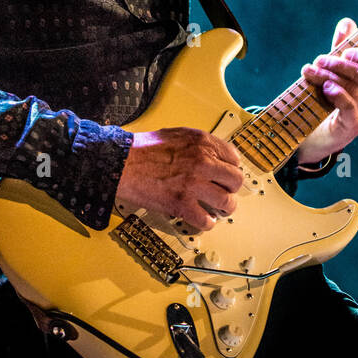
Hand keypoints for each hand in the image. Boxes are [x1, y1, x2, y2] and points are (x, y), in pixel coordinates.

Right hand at [116, 127, 243, 231]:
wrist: (121, 162)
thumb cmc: (143, 148)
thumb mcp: (177, 134)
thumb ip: (198, 144)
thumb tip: (213, 156)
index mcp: (202, 142)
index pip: (234, 158)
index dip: (231, 168)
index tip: (227, 175)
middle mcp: (202, 162)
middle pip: (236, 180)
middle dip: (231, 188)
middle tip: (225, 192)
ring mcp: (193, 184)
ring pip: (227, 202)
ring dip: (225, 208)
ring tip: (219, 209)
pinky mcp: (181, 204)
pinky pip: (206, 220)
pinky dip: (206, 223)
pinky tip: (203, 219)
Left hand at [297, 16, 357, 161]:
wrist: (319, 130)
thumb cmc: (332, 94)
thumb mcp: (337, 68)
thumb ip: (342, 46)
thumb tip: (347, 22)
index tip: (346, 50)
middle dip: (337, 63)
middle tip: (319, 59)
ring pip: (351, 88)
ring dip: (327, 76)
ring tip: (309, 71)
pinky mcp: (357, 126)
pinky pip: (349, 105)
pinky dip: (336, 93)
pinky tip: (325, 88)